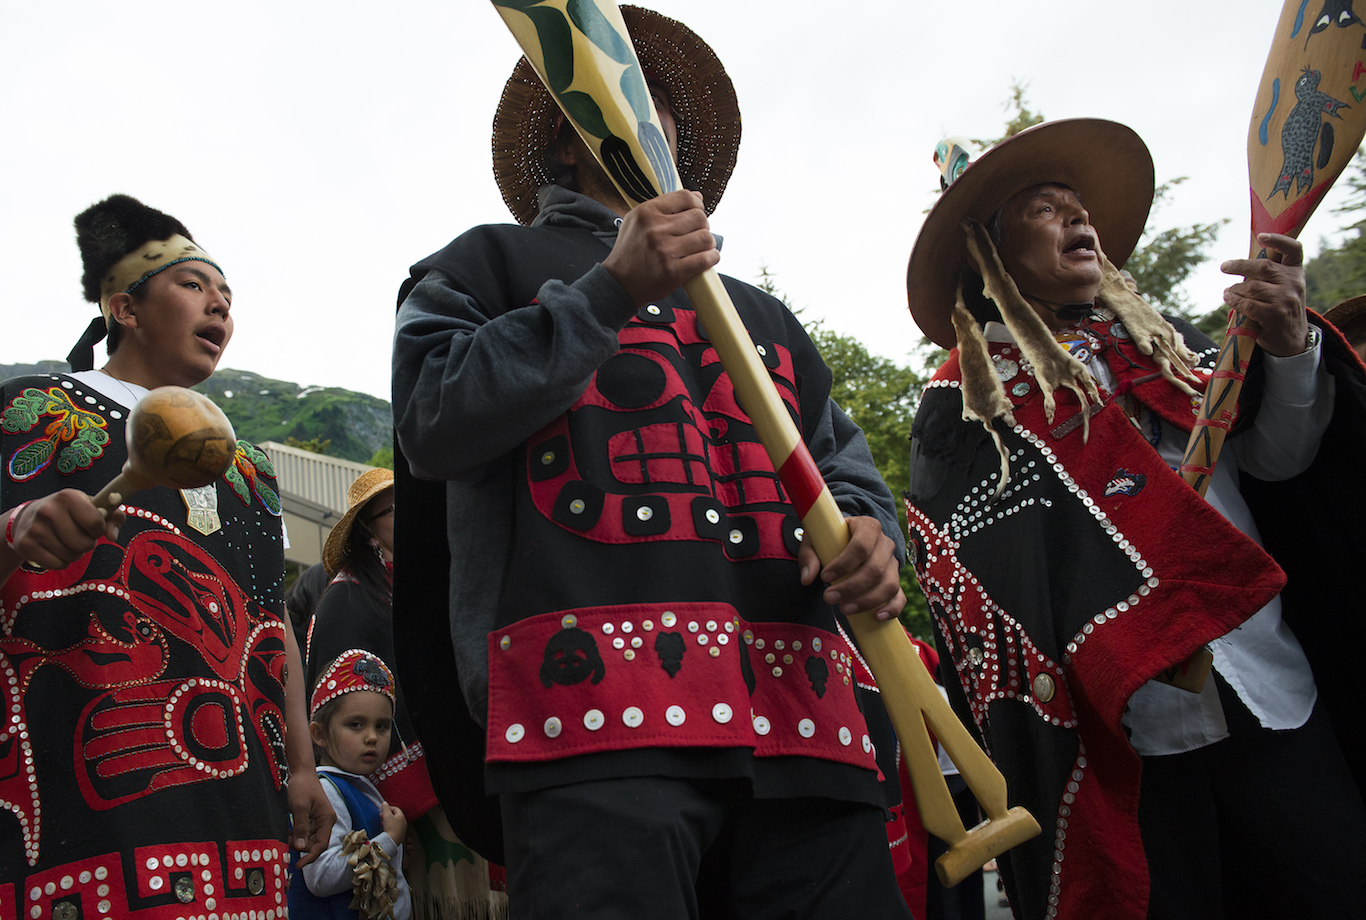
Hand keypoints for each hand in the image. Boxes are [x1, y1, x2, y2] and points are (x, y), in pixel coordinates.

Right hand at [6, 490, 123, 568]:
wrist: (28, 518)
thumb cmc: (68, 512)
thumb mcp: (91, 506)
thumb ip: (113, 516)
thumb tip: (112, 536)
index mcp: (68, 497)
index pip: (96, 523)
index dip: (98, 529)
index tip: (91, 526)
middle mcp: (49, 511)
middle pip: (85, 544)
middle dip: (87, 544)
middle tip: (78, 536)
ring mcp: (35, 529)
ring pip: (72, 556)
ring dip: (74, 553)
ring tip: (66, 541)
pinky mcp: (26, 546)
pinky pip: (58, 565)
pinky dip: (61, 561)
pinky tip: (54, 549)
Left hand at [287, 769, 335, 868]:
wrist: (300, 771)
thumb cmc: (301, 786)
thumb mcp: (299, 807)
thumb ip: (300, 828)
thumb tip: (301, 848)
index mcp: (327, 819)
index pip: (321, 845)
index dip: (310, 857)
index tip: (298, 865)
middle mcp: (326, 821)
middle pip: (315, 843)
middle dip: (301, 847)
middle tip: (285, 843)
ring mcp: (319, 819)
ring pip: (309, 839)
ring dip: (297, 841)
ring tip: (285, 835)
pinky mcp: (312, 818)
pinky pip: (305, 832)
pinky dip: (296, 835)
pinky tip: (288, 831)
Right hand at [380, 802, 406, 842]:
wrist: (393, 841)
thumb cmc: (390, 827)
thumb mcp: (387, 816)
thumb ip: (385, 808)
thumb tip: (384, 803)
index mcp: (402, 816)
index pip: (396, 809)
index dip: (389, 808)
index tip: (382, 810)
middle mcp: (404, 822)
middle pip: (395, 816)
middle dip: (387, 815)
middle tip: (380, 816)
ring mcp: (402, 829)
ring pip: (394, 823)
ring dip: (388, 821)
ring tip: (381, 823)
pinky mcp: (400, 835)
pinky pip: (394, 829)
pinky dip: (389, 827)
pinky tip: (385, 829)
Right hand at [602, 190, 718, 305]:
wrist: (619, 283)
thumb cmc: (629, 252)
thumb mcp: (636, 220)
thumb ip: (664, 206)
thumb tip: (697, 197)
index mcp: (647, 212)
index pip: (685, 197)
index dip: (697, 205)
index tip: (696, 213)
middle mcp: (656, 229)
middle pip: (699, 218)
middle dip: (703, 226)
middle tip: (697, 234)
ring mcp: (665, 251)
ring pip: (706, 238)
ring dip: (708, 243)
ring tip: (701, 247)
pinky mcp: (673, 271)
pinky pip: (705, 259)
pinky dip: (711, 258)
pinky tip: (707, 258)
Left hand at [798, 515, 905, 621]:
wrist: (846, 542)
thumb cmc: (830, 540)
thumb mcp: (815, 541)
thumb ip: (809, 556)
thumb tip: (807, 578)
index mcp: (867, 527)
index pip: (861, 545)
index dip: (844, 564)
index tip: (825, 577)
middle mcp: (885, 544)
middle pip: (875, 568)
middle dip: (851, 587)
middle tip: (829, 597)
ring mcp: (893, 563)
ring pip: (889, 584)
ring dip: (867, 601)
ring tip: (844, 609)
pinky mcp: (895, 582)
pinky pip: (899, 597)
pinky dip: (891, 609)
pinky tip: (876, 616)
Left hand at [1220, 233, 1309, 356]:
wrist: (1292, 339)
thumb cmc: (1280, 308)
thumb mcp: (1283, 288)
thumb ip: (1269, 275)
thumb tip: (1238, 264)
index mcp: (1296, 271)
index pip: (1293, 249)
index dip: (1277, 239)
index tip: (1261, 236)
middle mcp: (1294, 282)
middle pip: (1263, 266)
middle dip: (1240, 265)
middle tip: (1224, 267)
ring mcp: (1285, 299)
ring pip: (1251, 287)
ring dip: (1235, 289)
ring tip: (1228, 291)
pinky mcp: (1274, 315)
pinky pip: (1247, 304)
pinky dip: (1234, 300)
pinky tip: (1229, 298)